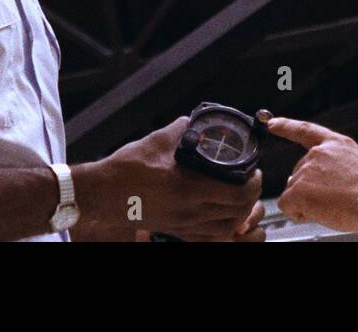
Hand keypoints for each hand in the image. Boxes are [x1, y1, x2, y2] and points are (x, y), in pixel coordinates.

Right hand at [79, 117, 261, 240]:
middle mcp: (190, 211)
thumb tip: (196, 122)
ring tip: (239, 197)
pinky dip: (221, 225)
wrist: (103, 192)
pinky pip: (208, 235)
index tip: (255, 170)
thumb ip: (183, 129)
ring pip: (226, 228)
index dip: (254, 182)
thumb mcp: (158, 140)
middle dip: (251, 197)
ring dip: (239, 213)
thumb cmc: (126, 168)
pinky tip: (220, 212)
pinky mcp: (175, 231)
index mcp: (189, 188)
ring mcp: (183, 225)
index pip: (238, 193)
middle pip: (237, 212)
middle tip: (251, 181)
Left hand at [267, 117, 357, 233]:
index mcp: (335, 144)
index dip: (287, 126)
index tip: (273, 123)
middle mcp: (318, 153)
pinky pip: (287, 204)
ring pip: (294, 191)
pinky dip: (297, 212)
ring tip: (331, 205)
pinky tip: (317, 212)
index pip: (305, 130)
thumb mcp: (356, 164)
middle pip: (299, 172)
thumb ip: (334, 165)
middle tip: (332, 198)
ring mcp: (306, 170)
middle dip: (309, 189)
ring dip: (307, 202)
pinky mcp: (299, 189)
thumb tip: (317, 180)